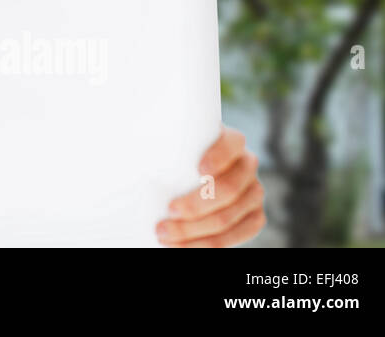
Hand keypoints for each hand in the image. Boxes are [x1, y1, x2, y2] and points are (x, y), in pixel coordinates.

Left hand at [156, 124, 265, 246]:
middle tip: (168, 211)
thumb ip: (160, 139)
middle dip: (196, 205)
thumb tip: (130, 147)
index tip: (199, 170)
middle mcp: (247, 166)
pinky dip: (208, 244)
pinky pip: (237, 236)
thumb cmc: (174, 152)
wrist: (188, 171)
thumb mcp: (170, 140)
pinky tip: (184, 246)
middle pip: (228, 189)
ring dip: (194, 231)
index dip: (219, 157)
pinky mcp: (253, 217)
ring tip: (164, 234)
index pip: (232, 144)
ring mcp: (254, 193)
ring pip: (228, 218)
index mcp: (231, 141)